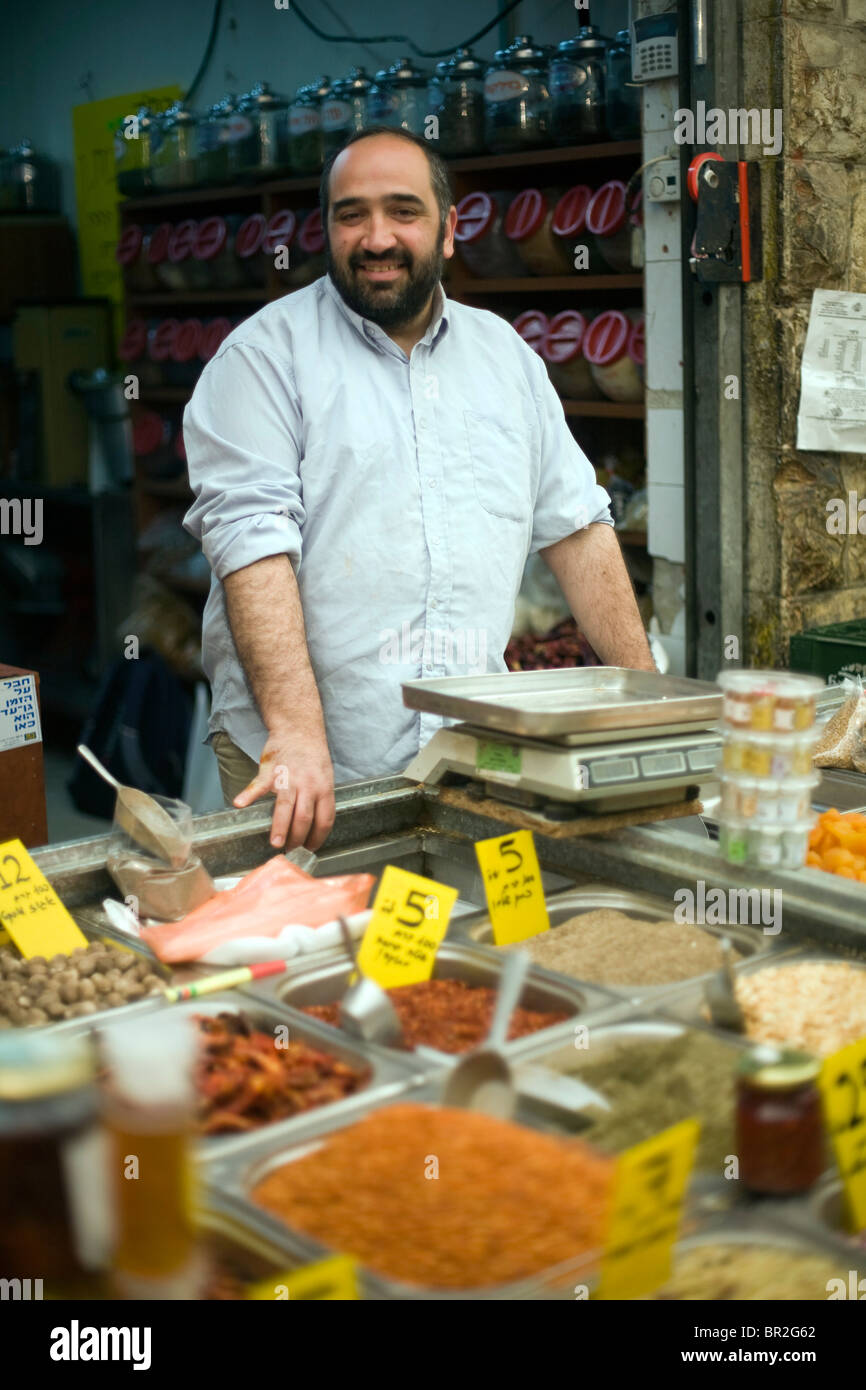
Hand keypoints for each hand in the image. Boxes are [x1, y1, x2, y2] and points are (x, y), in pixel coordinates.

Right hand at [232, 729, 335, 850]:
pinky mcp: (270, 770)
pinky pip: (259, 785)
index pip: (324, 819)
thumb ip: (320, 800)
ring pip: (285, 806)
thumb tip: (314, 827)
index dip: (318, 838)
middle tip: (291, 851)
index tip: (310, 849)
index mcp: (324, 788)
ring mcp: (288, 778)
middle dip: (298, 838)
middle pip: (304, 817)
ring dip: (280, 826)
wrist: (299, 729)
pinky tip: (239, 805)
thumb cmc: (312, 756)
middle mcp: (308, 785)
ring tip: (275, 844)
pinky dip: (248, 794)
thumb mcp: (325, 777)